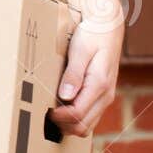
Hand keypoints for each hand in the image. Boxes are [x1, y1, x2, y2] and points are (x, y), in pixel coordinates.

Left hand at [48, 13, 123, 137]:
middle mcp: (106, 95)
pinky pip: (89, 117)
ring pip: (87, 126)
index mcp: (100, 85)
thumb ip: (73, 74)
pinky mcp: (102, 96)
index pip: (78, 114)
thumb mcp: (80, 50)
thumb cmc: (92, 34)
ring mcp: (105, 97)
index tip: (45, 109)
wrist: (108, 25)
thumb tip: (65, 96)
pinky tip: (62, 107)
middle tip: (45, 112)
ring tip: (51, 110)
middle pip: (83, 126)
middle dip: (62, 124)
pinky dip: (75, 118)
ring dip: (68, 124)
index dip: (59, 116)